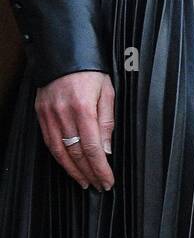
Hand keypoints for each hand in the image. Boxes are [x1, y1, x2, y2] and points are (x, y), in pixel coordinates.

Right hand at [34, 70, 114, 191]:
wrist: (64, 53)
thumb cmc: (90, 71)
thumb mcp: (107, 92)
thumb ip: (107, 122)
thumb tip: (106, 150)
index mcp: (83, 109)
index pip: (93, 148)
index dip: (100, 168)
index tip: (107, 180)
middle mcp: (64, 115)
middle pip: (76, 153)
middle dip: (89, 173)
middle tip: (98, 185)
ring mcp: (49, 116)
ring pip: (60, 152)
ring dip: (73, 170)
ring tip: (84, 181)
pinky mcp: (41, 114)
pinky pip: (49, 142)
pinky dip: (59, 157)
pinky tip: (68, 165)